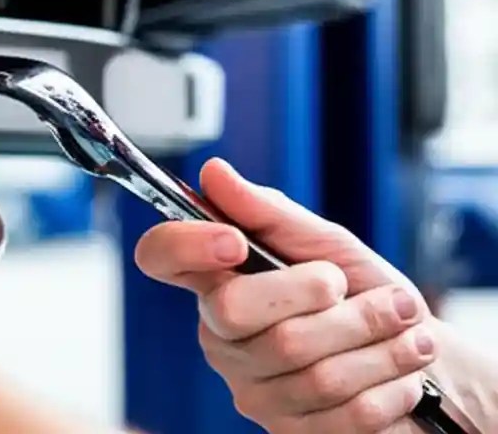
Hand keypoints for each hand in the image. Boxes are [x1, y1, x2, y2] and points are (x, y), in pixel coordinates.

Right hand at [135, 159, 435, 432]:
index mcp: (217, 281)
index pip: (162, 258)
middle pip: (233, 312)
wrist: (420, 355)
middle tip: (349, 286)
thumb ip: (269, 212)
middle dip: (310, 293)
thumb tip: (214, 174)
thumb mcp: (326, 241)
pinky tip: (399, 368)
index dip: (184, 246)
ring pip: (303, 365)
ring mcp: (252, 389)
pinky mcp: (292, 432)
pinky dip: (387, 380)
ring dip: (371, 338)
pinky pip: (340, 410)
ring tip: (401, 323)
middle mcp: (222, 337)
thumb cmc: (365, 292)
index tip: (233, 240)